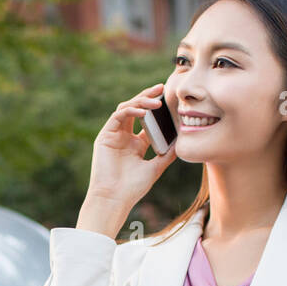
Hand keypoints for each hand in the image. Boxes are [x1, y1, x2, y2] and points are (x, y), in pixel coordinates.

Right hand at [85, 82, 177, 213]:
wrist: (115, 198)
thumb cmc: (133, 188)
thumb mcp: (156, 168)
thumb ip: (167, 154)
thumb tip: (182, 142)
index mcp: (135, 144)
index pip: (147, 120)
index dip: (157, 108)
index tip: (169, 99)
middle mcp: (124, 137)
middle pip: (136, 108)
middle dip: (148, 96)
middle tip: (162, 87)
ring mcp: (113, 135)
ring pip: (126, 108)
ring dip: (141, 101)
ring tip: (156, 100)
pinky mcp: (105, 136)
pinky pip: (118, 115)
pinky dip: (130, 110)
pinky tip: (143, 111)